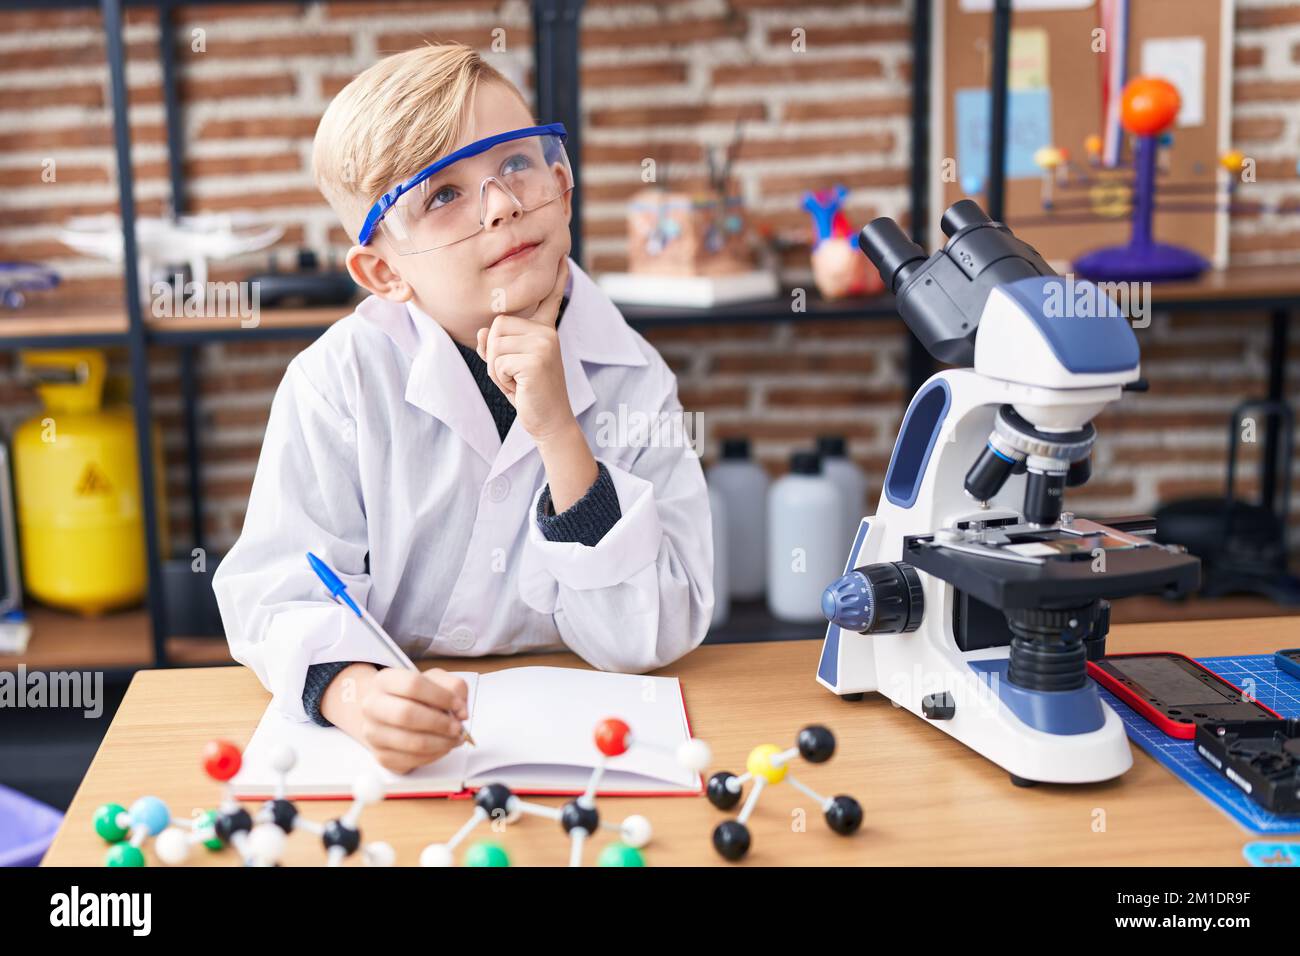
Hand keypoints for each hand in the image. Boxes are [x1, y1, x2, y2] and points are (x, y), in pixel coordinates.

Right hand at [325, 665, 469, 773]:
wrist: (389, 713)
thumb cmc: (416, 696)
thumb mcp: (436, 680)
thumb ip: (454, 687)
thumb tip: (461, 711)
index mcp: (385, 680)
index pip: (413, 685)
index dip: (441, 697)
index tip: (458, 706)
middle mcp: (372, 706)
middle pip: (407, 715)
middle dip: (440, 723)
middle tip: (458, 727)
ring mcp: (373, 733)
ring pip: (411, 742)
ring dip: (441, 743)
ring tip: (455, 739)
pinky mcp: (381, 756)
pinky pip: (412, 760)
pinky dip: (434, 756)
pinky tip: (442, 747)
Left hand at [477, 256, 573, 441]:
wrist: (549, 422)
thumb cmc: (528, 394)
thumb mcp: (508, 366)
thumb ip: (497, 345)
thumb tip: (484, 330)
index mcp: (545, 330)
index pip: (549, 299)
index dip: (556, 278)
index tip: (563, 256)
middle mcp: (547, 332)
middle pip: (496, 326)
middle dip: (494, 355)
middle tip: (515, 375)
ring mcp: (544, 344)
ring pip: (495, 345)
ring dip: (497, 369)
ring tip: (517, 382)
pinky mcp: (537, 360)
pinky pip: (497, 362)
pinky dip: (501, 380)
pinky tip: (520, 388)